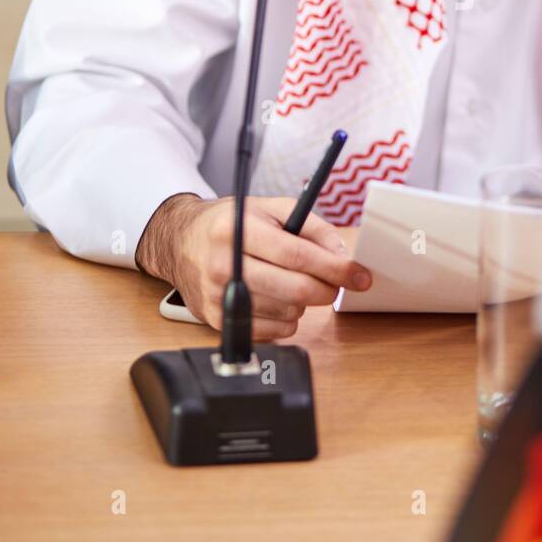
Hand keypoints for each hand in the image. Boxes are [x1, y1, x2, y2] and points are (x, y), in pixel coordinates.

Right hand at [135, 193, 370, 340]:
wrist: (181, 241)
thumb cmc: (233, 224)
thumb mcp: (270, 208)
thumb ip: (312, 227)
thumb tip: (342, 257)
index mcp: (237, 230)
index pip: (296, 255)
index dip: (334, 268)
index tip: (359, 275)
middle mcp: (223, 264)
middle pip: (294, 290)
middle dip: (326, 290)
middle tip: (336, 284)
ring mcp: (218, 296)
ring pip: (286, 314)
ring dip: (303, 304)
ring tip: (292, 283)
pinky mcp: (216, 320)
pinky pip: (271, 333)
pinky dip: (286, 321)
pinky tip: (277, 300)